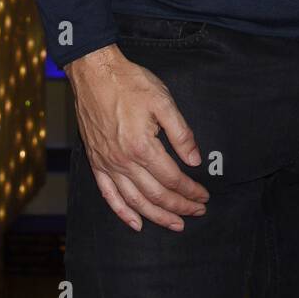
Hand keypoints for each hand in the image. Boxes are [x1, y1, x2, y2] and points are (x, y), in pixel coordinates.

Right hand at [66, 43, 209, 231]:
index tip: (204, 195)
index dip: (190, 190)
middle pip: (156, 195)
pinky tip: (136, 223)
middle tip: (197, 211)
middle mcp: (123, 161)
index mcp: (142, 147)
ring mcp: (107, 164)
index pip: (172, 179)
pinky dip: (123, 212)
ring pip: (135, 201)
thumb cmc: (130, 83)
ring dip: (157, 216)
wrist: (94, 73)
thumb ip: (181, 133)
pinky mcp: (96, 162)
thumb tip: (195, 160)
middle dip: (179, 207)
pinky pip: (109, 195)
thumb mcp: (163, 102)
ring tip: (175, 224)